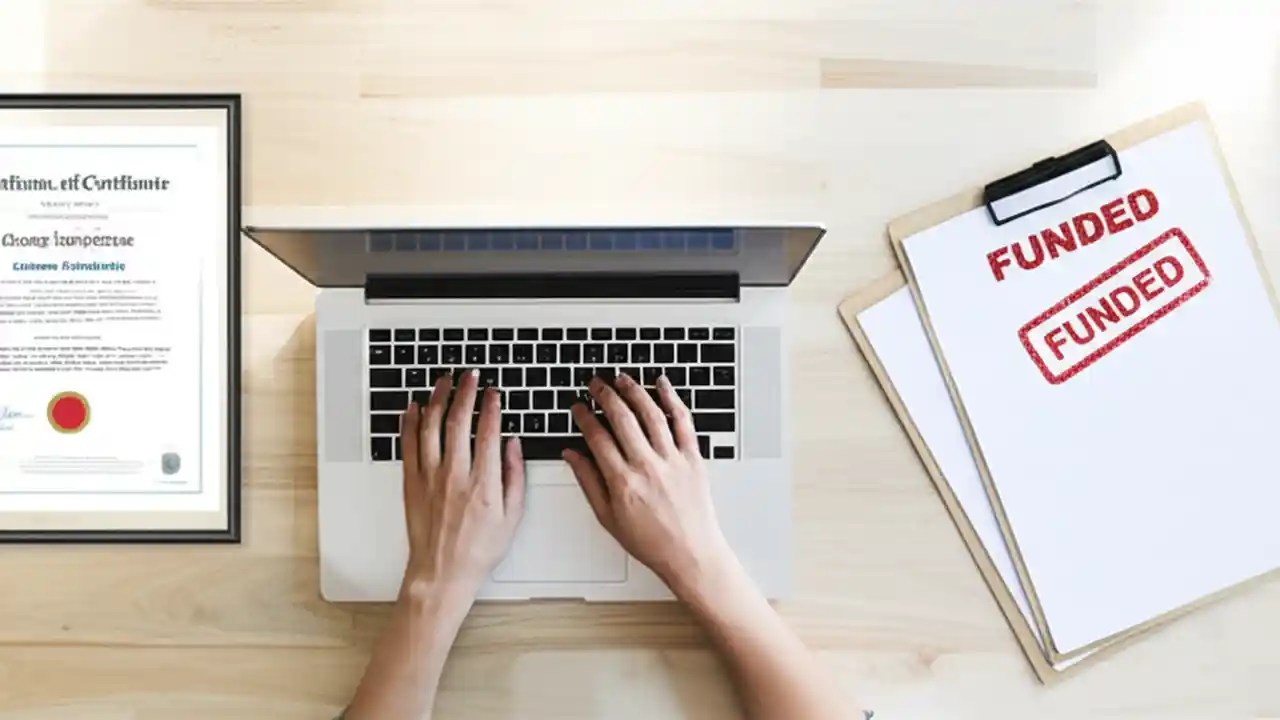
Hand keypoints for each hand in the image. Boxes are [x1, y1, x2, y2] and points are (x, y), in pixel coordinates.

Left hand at [399, 369, 525, 600]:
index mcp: (483, 483)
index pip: (488, 432)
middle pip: (458, 421)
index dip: (491, 406)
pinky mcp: (411, 483)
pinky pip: (408, 445)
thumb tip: (512, 445)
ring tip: (442, 382)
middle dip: (464, 392)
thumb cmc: (478, 550)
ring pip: (430, 426)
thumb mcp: (512, 516)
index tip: (493, 393)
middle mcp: (454, 475)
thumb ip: (514, 476)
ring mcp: (429, 477)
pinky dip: (410, 422)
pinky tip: (414, 408)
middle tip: (468, 377)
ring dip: (437, 399)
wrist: (442, 573)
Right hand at [563, 373, 734, 595]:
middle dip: (605, 395)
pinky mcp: (693, 458)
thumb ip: (588, 482)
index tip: (578, 407)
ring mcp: (672, 460)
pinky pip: (683, 421)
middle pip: (622, 418)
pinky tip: (662, 384)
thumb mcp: (607, 517)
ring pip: (651, 413)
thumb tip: (571, 455)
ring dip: (633, 391)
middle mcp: (647, 466)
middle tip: (596, 384)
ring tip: (622, 378)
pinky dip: (672, 399)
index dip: (584, 417)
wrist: (691, 553)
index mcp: (622, 482)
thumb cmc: (651, 541)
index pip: (597, 437)